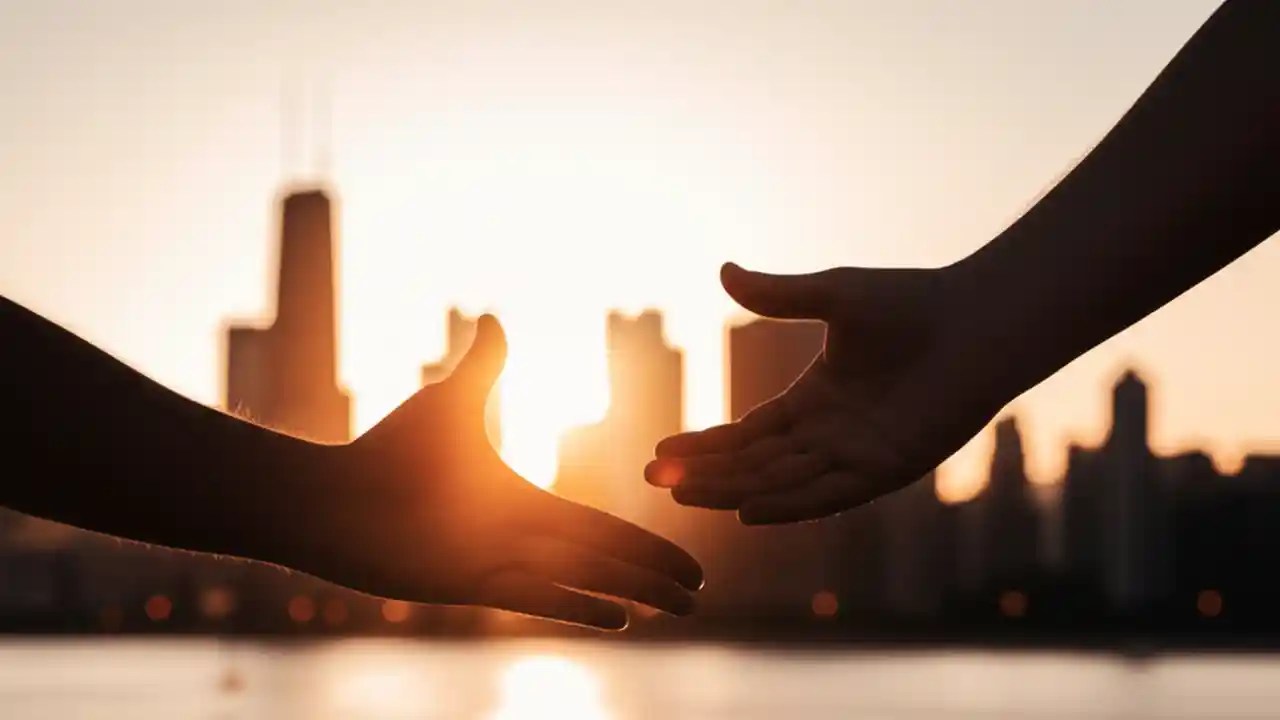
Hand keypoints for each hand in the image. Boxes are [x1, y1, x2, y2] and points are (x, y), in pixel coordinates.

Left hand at [281, 316, 701, 629]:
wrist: (331, 497)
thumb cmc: (387, 454)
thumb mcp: (449, 404)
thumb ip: (484, 367)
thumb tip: (495, 314)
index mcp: (525, 504)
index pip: (603, 530)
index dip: (647, 544)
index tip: (684, 560)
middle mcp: (521, 540)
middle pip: (606, 561)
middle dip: (656, 577)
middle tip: (702, 596)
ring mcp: (499, 565)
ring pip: (586, 583)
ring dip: (635, 595)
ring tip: (681, 612)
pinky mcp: (472, 585)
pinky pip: (541, 601)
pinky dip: (583, 608)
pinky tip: (622, 620)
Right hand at [646, 262, 1012, 524]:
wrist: (980, 321)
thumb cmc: (914, 303)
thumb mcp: (833, 296)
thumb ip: (777, 295)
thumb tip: (724, 269)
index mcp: (816, 400)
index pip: (749, 433)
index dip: (705, 445)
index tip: (661, 450)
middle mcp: (831, 434)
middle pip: (755, 463)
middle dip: (705, 473)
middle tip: (654, 479)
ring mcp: (857, 455)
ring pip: (781, 481)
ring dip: (732, 490)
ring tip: (684, 496)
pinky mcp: (887, 468)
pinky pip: (827, 495)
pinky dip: (787, 505)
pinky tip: (747, 512)